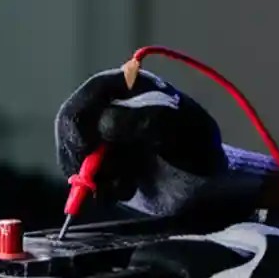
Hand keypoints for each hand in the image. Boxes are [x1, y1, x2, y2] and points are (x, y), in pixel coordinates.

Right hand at [54, 67, 278, 216]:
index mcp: (126, 86)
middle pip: (70, 126)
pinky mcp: (102, 167)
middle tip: (97, 177)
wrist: (208, 185)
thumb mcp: (177, 127)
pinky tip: (124, 191)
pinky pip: (83, 179)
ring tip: (125, 185)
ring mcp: (103, 138)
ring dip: (93, 176)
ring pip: (73, 155)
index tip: (88, 149)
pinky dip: (99, 190)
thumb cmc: (197, 147)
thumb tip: (103, 125)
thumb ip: (142, 119)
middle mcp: (109, 108)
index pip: (88, 96)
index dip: (80, 121)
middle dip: (81, 155)